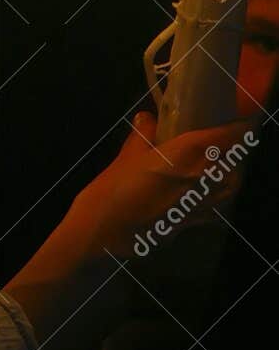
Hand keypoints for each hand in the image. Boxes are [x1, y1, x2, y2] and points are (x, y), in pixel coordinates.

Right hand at [59, 111, 249, 264]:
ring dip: (230, 173)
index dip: (240, 127)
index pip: (225, 137)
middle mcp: (200, 180)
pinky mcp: (191, 222)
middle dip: (236, 150)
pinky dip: (218, 195)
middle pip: (234, 164)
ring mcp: (198, 205)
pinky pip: (216, 206)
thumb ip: (143, 134)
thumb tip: (148, 119)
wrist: (105, 231)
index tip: (243, 118)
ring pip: (229, 187)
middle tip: (229, 139)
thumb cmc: (114, 187)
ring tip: (220, 164)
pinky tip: (205, 191)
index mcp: (185, 156)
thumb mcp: (127, 154)